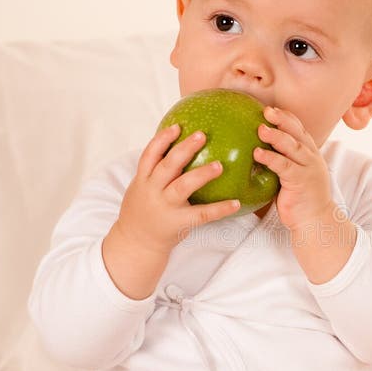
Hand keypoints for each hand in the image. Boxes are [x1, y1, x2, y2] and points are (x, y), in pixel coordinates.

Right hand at [116, 124, 238, 254]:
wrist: (136, 243)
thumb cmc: (143, 211)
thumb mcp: (141, 189)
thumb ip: (154, 173)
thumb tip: (178, 150)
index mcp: (143, 180)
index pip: (150, 155)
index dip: (162, 139)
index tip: (177, 126)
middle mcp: (152, 191)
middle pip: (167, 166)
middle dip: (183, 149)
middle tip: (202, 135)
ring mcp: (165, 207)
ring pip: (182, 187)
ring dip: (201, 174)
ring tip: (219, 165)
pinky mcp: (178, 223)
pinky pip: (201, 214)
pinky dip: (219, 208)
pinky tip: (235, 203)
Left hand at [254, 106, 333, 231]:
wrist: (314, 221)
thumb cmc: (300, 200)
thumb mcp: (292, 177)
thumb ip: (281, 163)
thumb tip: (255, 153)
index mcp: (311, 155)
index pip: (301, 130)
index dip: (288, 118)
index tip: (273, 109)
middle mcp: (312, 158)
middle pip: (297, 133)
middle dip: (282, 120)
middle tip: (266, 110)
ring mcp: (308, 169)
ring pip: (292, 146)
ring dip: (276, 136)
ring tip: (260, 129)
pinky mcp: (301, 181)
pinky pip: (284, 166)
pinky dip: (270, 158)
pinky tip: (257, 153)